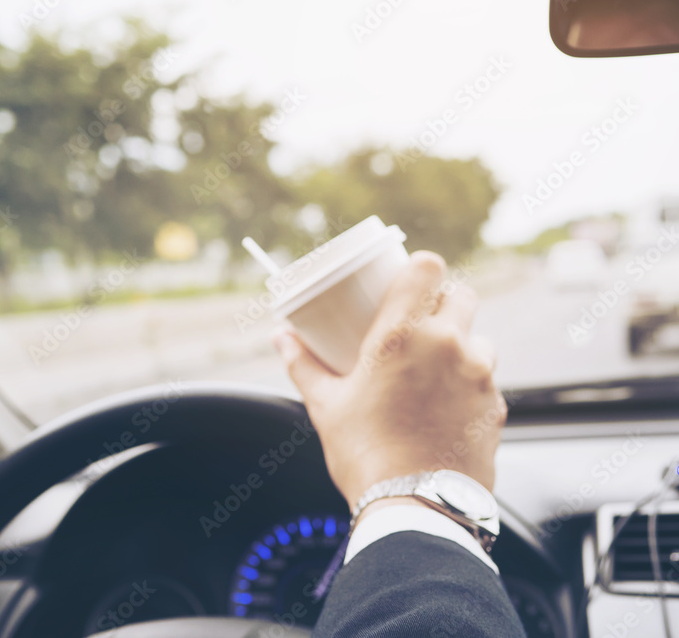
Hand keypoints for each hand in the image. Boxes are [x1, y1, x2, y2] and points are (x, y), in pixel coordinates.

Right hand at [273, 251, 506, 512]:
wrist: (415, 508)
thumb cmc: (365, 455)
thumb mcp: (326, 405)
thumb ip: (303, 364)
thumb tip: (281, 337)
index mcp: (401, 335)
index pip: (428, 267)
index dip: (420, 268)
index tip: (408, 281)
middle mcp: (448, 345)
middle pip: (462, 295)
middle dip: (443, 303)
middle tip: (419, 324)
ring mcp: (479, 375)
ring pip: (479, 338)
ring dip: (461, 343)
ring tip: (434, 367)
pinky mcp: (495, 406)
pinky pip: (487, 379)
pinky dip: (469, 383)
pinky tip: (445, 406)